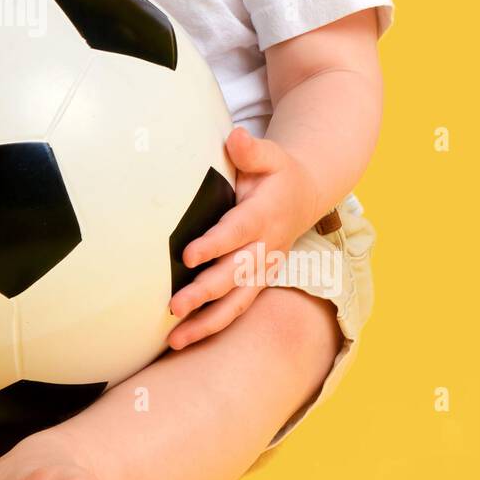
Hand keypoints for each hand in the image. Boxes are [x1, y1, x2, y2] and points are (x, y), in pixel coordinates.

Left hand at [166, 127, 321, 348]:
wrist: (306, 195)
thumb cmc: (277, 173)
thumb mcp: (270, 155)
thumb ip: (251, 150)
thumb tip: (236, 138)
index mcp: (265, 215)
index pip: (238, 231)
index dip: (215, 244)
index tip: (188, 255)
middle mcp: (266, 248)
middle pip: (234, 275)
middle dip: (204, 293)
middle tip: (173, 306)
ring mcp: (263, 270)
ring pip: (237, 303)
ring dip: (206, 323)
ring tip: (174, 340)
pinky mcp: (257, 282)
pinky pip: (235, 310)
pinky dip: (212, 327)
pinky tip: (182, 341)